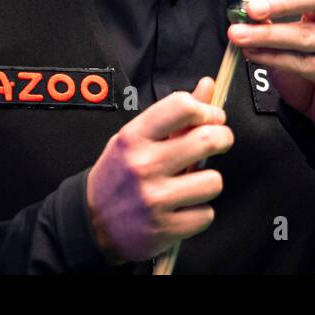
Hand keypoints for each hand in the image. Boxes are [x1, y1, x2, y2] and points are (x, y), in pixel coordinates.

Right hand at [85, 76, 233, 263]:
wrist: (92, 222)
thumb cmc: (118, 176)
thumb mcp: (135, 138)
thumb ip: (174, 114)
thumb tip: (207, 86)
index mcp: (133, 137)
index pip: (182, 107)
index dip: (206, 110)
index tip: (210, 118)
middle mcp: (143, 166)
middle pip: (208, 140)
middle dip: (223, 138)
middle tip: (217, 142)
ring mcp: (154, 199)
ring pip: (214, 181)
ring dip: (208, 182)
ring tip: (191, 183)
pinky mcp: (165, 228)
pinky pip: (206, 214)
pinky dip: (198, 212)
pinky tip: (182, 208)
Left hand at [227, 0, 314, 137]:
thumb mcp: (292, 42)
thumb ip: (270, 25)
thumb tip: (237, 13)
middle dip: (279, 1)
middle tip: (249, 8)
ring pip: (305, 35)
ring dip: (267, 34)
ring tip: (238, 35)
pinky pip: (303, 63)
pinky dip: (274, 58)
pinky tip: (253, 54)